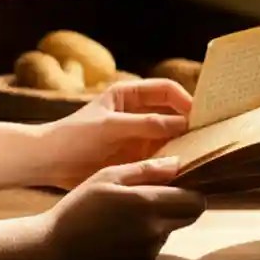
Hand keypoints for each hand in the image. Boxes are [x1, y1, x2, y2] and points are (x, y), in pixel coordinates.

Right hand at [37, 157, 206, 259]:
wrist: (54, 248)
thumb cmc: (78, 207)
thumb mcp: (107, 177)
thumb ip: (145, 170)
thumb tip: (177, 162)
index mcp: (148, 204)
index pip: (196, 200)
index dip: (190, 190)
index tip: (176, 184)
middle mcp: (154, 231)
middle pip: (189, 217)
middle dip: (179, 205)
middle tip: (153, 197)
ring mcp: (149, 253)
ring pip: (171, 232)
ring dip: (160, 223)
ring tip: (127, 217)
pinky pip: (155, 249)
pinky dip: (146, 241)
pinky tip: (121, 235)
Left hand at [40, 79, 193, 189]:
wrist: (50, 163)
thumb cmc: (75, 136)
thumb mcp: (112, 127)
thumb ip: (147, 124)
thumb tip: (184, 124)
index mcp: (129, 94)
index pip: (166, 89)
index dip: (185, 99)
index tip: (200, 116)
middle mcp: (137, 113)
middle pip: (172, 113)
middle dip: (189, 122)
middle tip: (210, 136)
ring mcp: (138, 136)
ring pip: (170, 136)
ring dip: (183, 144)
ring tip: (200, 155)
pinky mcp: (136, 158)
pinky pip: (161, 156)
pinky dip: (173, 161)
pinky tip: (183, 170)